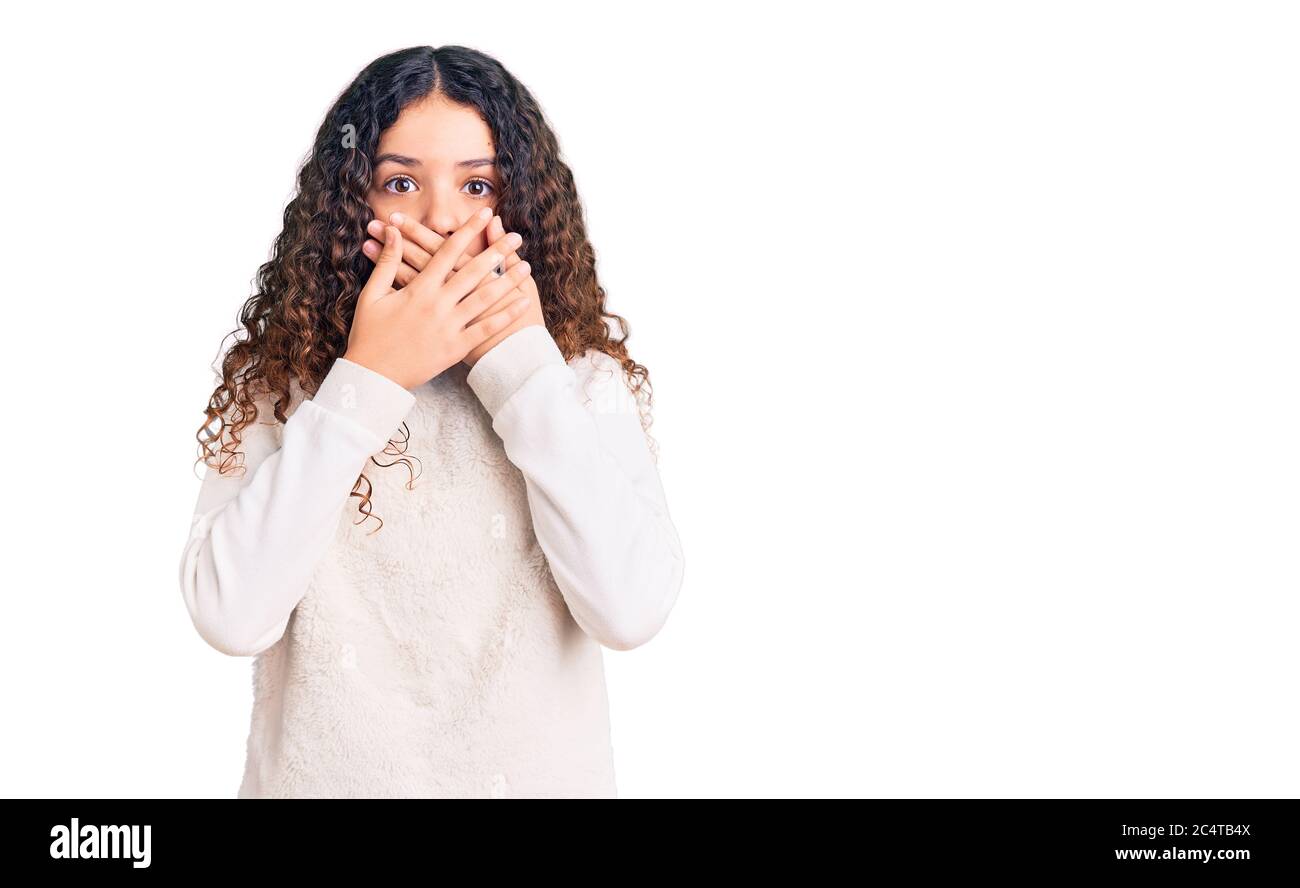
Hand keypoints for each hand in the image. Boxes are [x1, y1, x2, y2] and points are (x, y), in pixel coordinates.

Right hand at [343, 209, 533, 389]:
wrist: (373, 376)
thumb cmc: (369, 334)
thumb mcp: (372, 294)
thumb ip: (386, 261)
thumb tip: (392, 230)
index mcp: (419, 288)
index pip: (448, 251)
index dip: (468, 230)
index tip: (486, 214)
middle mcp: (438, 304)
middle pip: (473, 271)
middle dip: (497, 251)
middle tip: (517, 236)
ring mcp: (449, 326)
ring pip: (484, 298)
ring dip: (507, 280)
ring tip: (526, 265)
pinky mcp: (456, 348)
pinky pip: (486, 330)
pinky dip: (505, 316)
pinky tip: (523, 303)